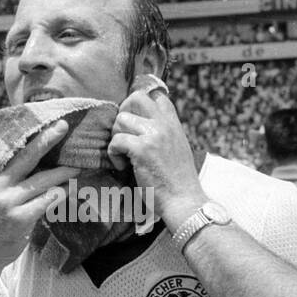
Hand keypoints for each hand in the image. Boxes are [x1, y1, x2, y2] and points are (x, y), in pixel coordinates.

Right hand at [0, 121, 79, 271]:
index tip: (44, 122)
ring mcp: (8, 202)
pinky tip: (69, 189)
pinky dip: (61, 193)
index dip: (29, 135)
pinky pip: (48, 200)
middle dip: (47, 139)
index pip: (12, 149)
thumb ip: (5, 178)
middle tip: (64, 127)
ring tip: (77, 166)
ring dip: (64, 172)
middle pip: (28, 155)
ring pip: (44, 180)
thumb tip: (33, 160)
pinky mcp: (20, 219)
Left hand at [107, 90, 207, 230]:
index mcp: (174, 125)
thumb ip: (164, 135)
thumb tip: (142, 128)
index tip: (134, 123)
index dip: (140, 104)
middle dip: (123, 112)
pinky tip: (122, 167)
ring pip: (121, 119)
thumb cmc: (178, 182)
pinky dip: (113, 154)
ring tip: (122, 155)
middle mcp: (164, 125)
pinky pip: (116, 140)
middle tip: (122, 133)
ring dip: (116, 136)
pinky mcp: (141, 149)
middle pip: (136, 97)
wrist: (183, 200)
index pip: (157, 96)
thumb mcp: (178, 149)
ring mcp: (153, 135)